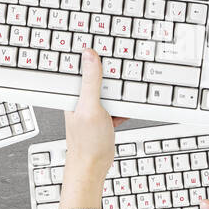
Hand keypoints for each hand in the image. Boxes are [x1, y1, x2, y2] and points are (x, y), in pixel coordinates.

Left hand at [58, 49, 125, 208]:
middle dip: (109, 67)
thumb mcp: (90, 107)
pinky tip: (135, 101)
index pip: (80, 65)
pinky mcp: (104, 116)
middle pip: (97, 75)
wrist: (93, 168)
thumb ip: (91, 81)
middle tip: (123, 56)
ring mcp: (93, 107)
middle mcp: (81, 98)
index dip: (90, 52)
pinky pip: (117, 103)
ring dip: (120, 86)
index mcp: (73, 93)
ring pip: (109, 88)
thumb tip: (89, 55)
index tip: (103, 40)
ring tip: (130, 78)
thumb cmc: (86, 143)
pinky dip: (126, 102)